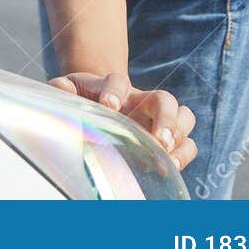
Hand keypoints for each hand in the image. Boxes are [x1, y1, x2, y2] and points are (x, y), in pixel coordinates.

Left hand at [51, 72, 196, 170]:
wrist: (100, 106)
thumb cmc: (83, 98)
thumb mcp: (69, 90)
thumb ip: (61, 87)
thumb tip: (62, 88)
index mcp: (115, 87)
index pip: (118, 80)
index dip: (114, 90)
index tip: (108, 106)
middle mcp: (142, 100)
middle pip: (164, 99)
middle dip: (165, 117)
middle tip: (157, 137)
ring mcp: (157, 119)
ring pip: (184, 116)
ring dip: (179, 134)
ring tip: (166, 152)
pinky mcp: (166, 139)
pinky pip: (187, 144)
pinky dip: (183, 155)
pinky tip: (170, 167)